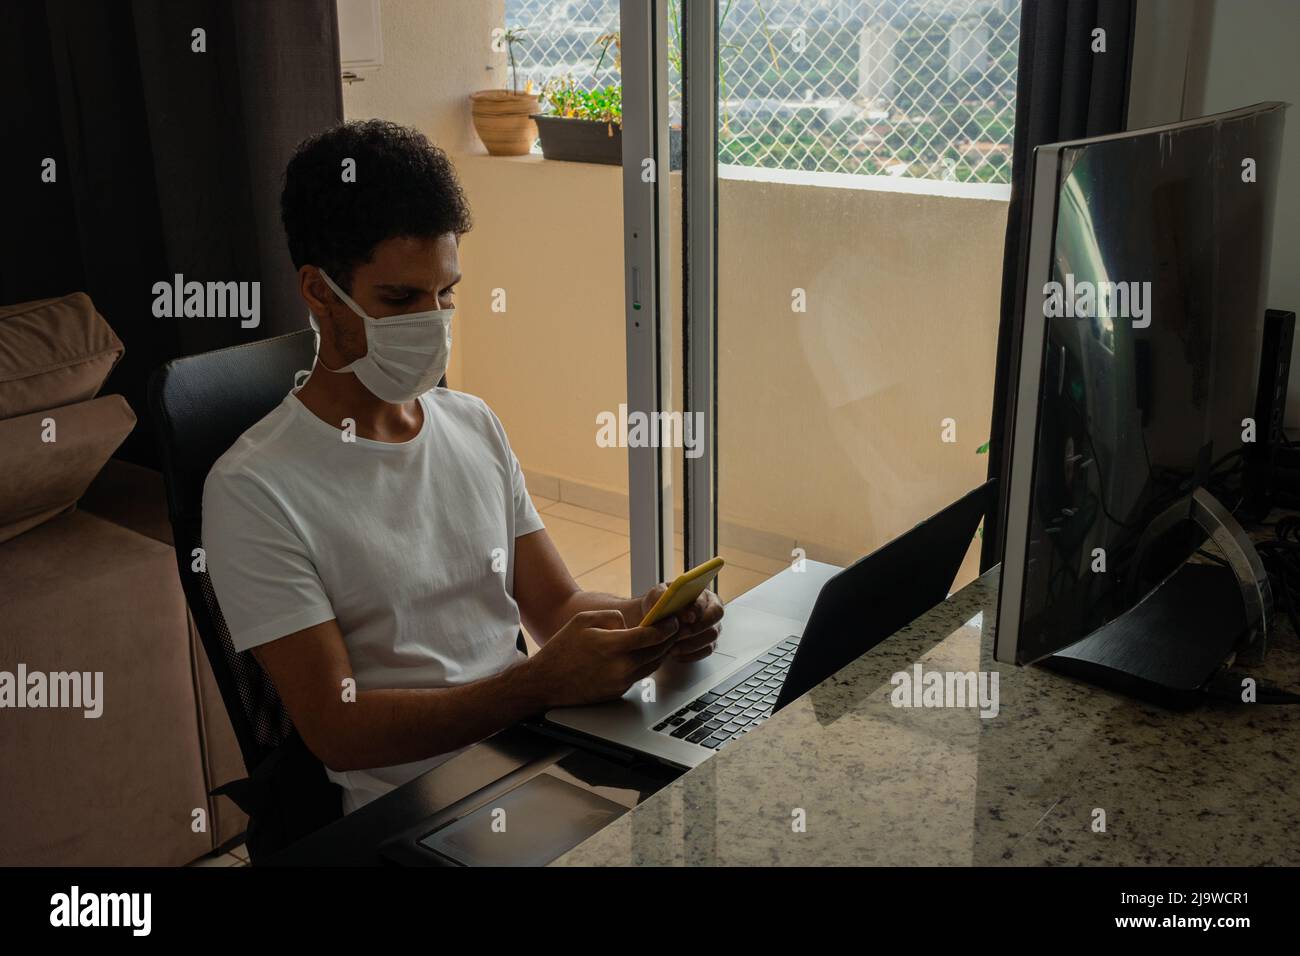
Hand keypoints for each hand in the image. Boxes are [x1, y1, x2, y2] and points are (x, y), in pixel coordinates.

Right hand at [528, 609, 680, 706]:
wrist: (545, 681)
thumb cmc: (562, 649)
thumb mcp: (584, 620)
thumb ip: (612, 617)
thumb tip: (630, 624)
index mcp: (612, 646)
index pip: (651, 636)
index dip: (666, 627)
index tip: (672, 621)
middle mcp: (620, 667)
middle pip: (657, 652)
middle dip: (669, 639)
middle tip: (674, 628)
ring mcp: (620, 682)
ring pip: (652, 666)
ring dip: (661, 652)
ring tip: (664, 640)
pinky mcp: (618, 692)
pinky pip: (640, 676)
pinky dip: (647, 664)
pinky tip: (646, 654)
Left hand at [637, 583, 723, 662]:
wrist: (654, 627)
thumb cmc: (657, 609)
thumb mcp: (654, 598)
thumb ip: (658, 595)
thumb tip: (667, 600)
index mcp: (701, 594)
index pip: (707, 599)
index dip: (697, 609)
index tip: (686, 618)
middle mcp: (710, 609)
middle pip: (716, 615)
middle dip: (698, 626)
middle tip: (679, 635)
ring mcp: (712, 627)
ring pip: (712, 635)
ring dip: (692, 643)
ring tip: (673, 647)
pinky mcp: (709, 644)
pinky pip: (707, 650)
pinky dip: (691, 654)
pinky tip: (676, 653)